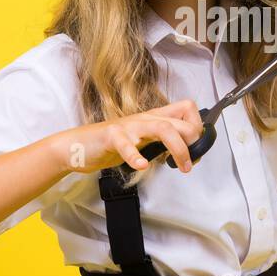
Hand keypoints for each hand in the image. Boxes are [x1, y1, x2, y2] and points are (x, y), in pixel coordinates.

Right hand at [68, 100, 204, 173]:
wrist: (79, 145)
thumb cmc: (112, 144)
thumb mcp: (144, 141)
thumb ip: (163, 143)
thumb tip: (188, 153)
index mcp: (154, 118)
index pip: (186, 108)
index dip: (197, 126)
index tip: (197, 147)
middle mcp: (144, 119)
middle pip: (179, 121)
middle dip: (194, 142)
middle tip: (192, 163)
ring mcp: (128, 127)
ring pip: (162, 128)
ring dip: (178, 149)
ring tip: (181, 167)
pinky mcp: (111, 137)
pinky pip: (126, 144)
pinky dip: (135, 156)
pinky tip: (141, 165)